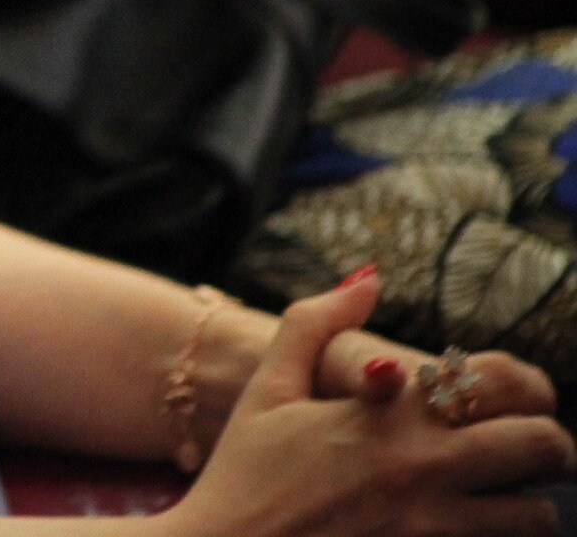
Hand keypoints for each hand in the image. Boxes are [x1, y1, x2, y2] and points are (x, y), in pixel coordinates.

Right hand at [171, 274, 569, 536]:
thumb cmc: (243, 471)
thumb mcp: (268, 388)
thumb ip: (314, 322)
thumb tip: (369, 276)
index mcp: (390, 414)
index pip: (500, 380)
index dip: (519, 382)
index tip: (501, 393)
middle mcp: (424, 467)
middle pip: (542, 445)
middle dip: (546, 441)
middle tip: (524, 445)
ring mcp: (434, 526)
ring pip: (539, 513)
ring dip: (529, 501)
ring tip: (503, 495)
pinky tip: (472, 526)